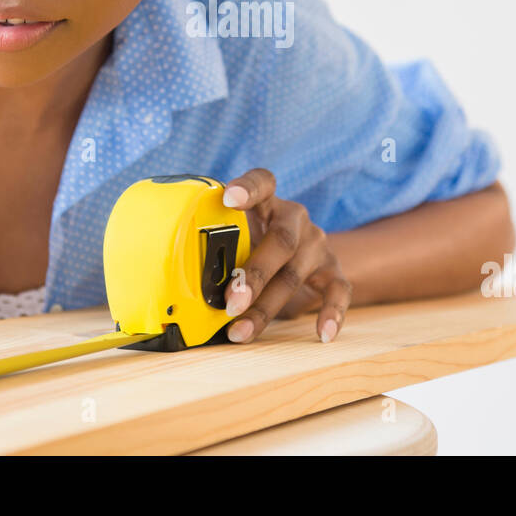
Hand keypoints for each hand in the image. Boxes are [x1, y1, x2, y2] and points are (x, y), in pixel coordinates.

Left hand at [220, 168, 350, 343]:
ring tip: (240, 331)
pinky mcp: (332, 269)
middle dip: (253, 275)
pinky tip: (323, 334)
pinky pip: (338, 291)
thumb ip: (215, 243)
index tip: (229, 198)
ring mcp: (316, 244)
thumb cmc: (251, 243)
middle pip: (279, 241)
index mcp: (267, 201)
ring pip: (294, 275)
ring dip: (266, 308)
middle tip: (230, 302)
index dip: (247, 188)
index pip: (261, 182)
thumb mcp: (235, 234)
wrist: (294, 253)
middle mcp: (295, 218)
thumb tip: (176, 279)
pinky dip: (331, 313)